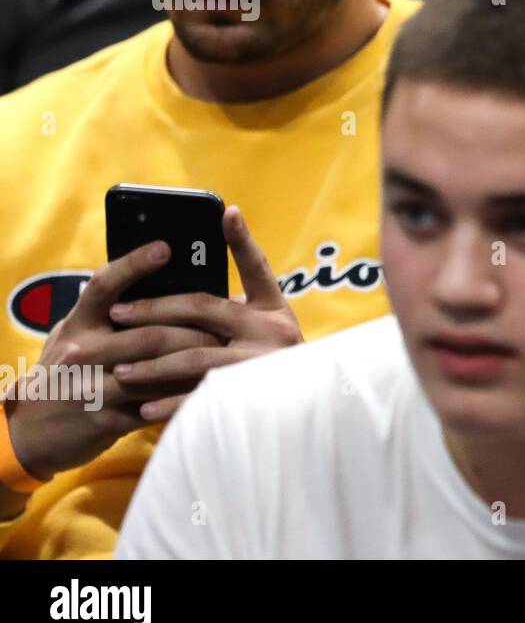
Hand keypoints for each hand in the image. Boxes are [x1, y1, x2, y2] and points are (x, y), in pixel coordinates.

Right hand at [5, 241, 222, 481]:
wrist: (33, 431)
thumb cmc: (66, 372)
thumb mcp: (74, 336)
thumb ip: (106, 315)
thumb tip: (160, 285)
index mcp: (78, 324)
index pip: (105, 286)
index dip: (135, 265)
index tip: (166, 248)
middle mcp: (82, 351)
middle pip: (149, 334)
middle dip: (195, 330)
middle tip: (229, 323)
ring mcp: (92, 388)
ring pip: (157, 370)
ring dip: (197, 363)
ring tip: (229, 354)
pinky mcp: (105, 419)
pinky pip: (155, 405)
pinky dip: (183, 396)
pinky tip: (208, 389)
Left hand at [104, 206, 301, 421]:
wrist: (309, 406)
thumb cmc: (274, 361)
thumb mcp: (270, 326)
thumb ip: (239, 308)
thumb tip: (189, 280)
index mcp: (274, 308)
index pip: (257, 268)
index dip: (242, 240)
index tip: (227, 212)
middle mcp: (271, 331)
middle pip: (203, 309)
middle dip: (154, 310)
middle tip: (117, 314)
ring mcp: (260, 364)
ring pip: (195, 356)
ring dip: (152, 363)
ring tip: (119, 368)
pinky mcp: (249, 397)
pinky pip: (201, 398)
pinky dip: (169, 404)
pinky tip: (142, 410)